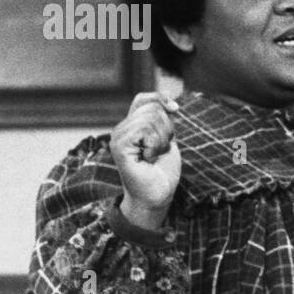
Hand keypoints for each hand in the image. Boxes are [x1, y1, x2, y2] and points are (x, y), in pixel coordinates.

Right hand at [110, 92, 180, 228]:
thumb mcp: (167, 138)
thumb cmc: (162, 171)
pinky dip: (155, 145)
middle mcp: (121, 129)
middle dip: (167, 128)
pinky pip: (144, 129)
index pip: (143, 99)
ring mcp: (118, 137)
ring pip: (150, 118)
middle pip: (152, 108)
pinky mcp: (119, 146)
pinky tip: (149, 159)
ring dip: (162, 139)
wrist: (157, 195)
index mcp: (131, 126)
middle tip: (160, 149)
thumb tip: (169, 100)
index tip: (175, 109)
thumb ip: (164, 118)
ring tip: (154, 155)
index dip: (160, 99)